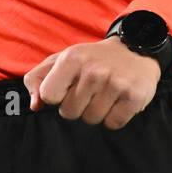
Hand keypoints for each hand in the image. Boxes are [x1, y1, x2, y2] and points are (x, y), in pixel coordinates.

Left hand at [23, 36, 161, 129]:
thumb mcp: (62, 59)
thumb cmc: (93, 59)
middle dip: (76, 106)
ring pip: (91, 119)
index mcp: (72, 58)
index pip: (48, 95)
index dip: (56, 96)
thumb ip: (38, 79)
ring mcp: (115, 84)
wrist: (136, 48)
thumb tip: (35, 105)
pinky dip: (114, 117)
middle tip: (89, 91)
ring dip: (96, 112)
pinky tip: (118, 100)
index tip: (67, 87)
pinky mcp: (134, 97)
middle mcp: (93, 71)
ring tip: (104, 94)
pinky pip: (113, 123)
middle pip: (69, 112)